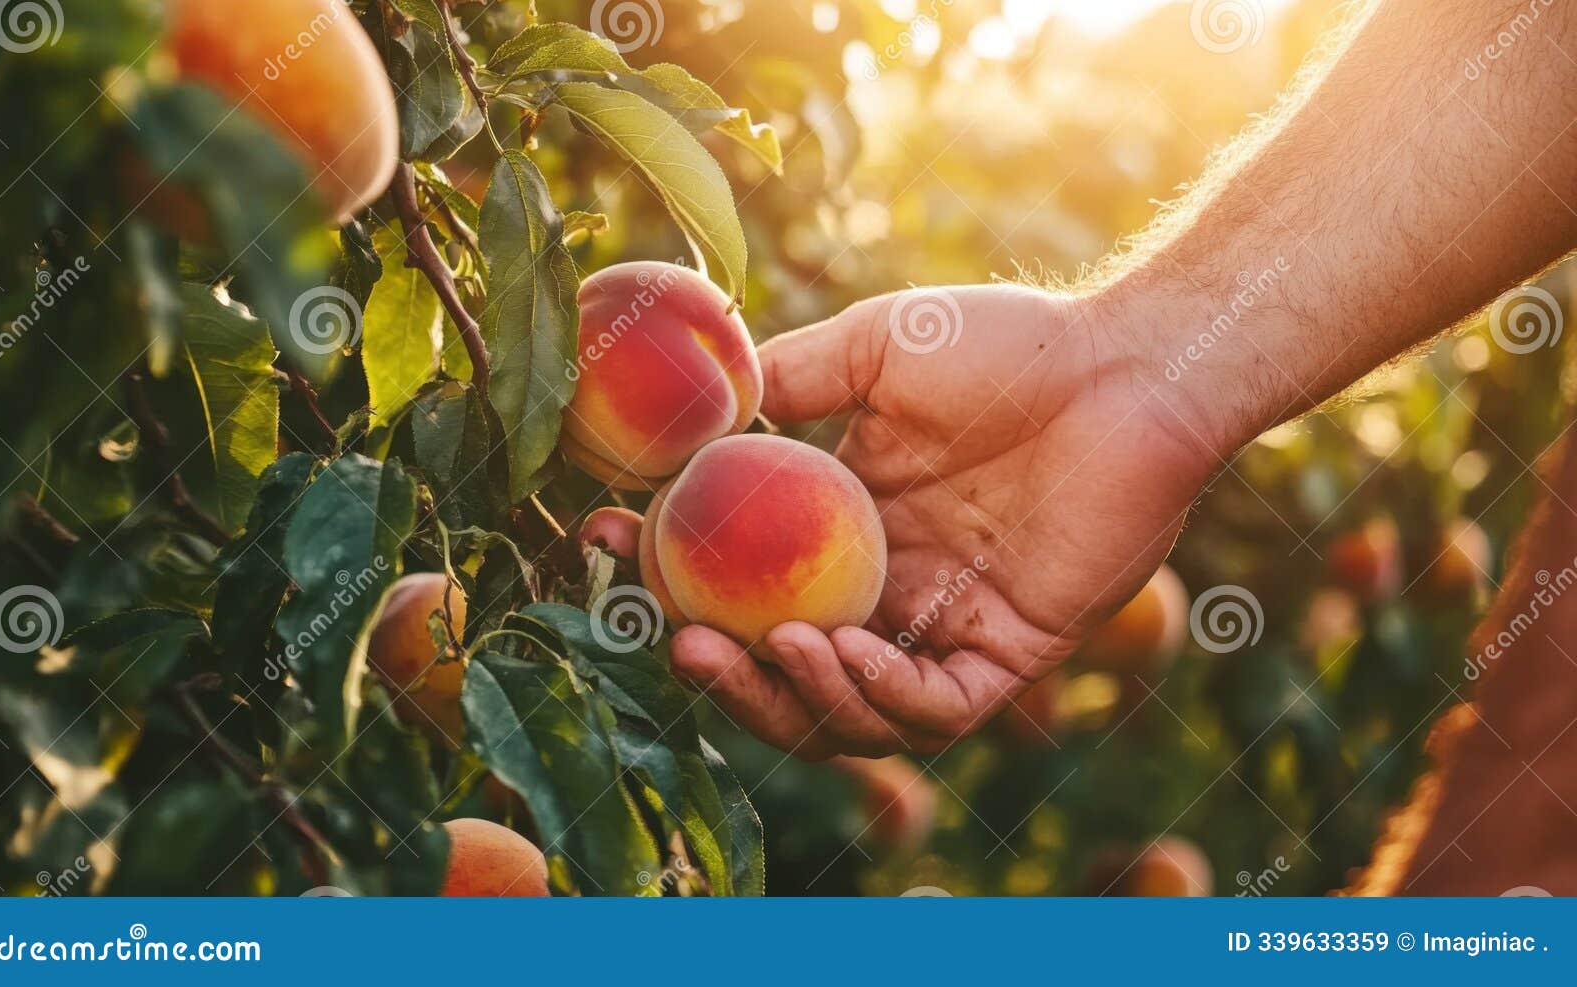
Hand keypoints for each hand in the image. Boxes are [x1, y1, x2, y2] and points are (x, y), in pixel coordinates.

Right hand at [667, 285, 1218, 756]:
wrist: (1127, 364)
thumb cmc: (1010, 347)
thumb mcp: (874, 349)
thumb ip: (791, 379)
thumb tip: (692, 405)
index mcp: (846, 533)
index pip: (743, 587)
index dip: (674, 585)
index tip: (613, 549)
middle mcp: (889, 593)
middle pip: (787, 675)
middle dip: (729, 677)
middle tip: (684, 648)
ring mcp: (948, 630)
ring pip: (856, 715)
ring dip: (800, 698)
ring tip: (774, 646)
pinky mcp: (1014, 655)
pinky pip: (938, 712)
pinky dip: (886, 698)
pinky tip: (849, 651)